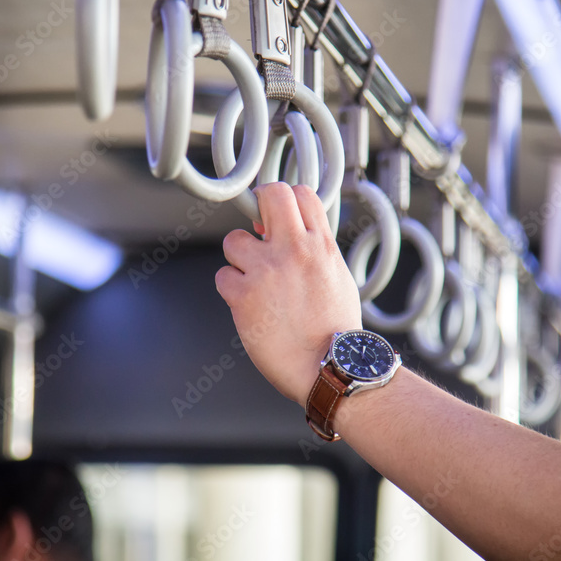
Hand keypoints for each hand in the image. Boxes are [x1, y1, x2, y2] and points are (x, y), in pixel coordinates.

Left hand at [216, 183, 361, 406]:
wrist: (330, 367)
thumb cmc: (335, 329)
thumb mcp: (337, 275)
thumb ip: (315, 249)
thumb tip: (291, 231)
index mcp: (321, 245)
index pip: (300, 193)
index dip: (285, 201)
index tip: (278, 215)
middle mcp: (293, 250)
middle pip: (269, 195)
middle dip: (259, 208)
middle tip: (258, 230)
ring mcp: (266, 271)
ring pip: (233, 241)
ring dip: (239, 259)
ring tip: (256, 281)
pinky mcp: (243, 296)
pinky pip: (223, 276)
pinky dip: (232, 290)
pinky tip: (250, 305)